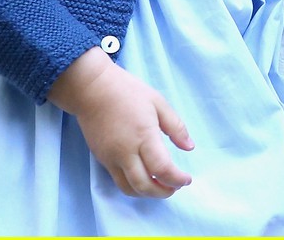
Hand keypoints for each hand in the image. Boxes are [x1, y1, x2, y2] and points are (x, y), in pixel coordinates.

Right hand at [48, 48, 193, 197]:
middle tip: (176, 187)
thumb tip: (190, 147)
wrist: (93, 90)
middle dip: (163, 192)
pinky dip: (133, 187)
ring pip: (129, 189)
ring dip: (148, 194)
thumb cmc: (128, 92)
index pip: (162, 168)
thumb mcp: (158, 102)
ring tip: (161, 186)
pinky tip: (144, 178)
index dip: (177, 179)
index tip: (187, 179)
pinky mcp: (102, 160)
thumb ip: (176, 127)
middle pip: (145, 186)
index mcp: (144, 136)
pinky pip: (118, 181)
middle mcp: (126, 153)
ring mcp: (111, 159)